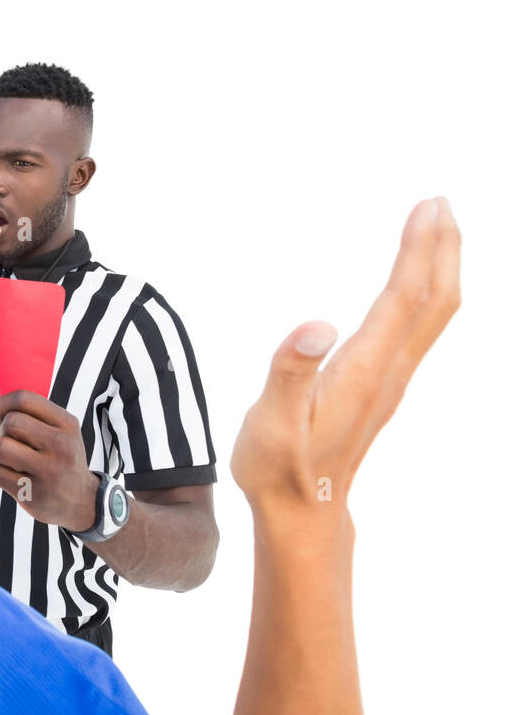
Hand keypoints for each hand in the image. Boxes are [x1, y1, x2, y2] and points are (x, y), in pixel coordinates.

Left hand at [0, 389, 96, 529]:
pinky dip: (1, 474)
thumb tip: (0, 407)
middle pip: (11, 422)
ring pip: (1, 448)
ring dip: (1, 454)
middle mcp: (61, 446)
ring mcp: (48, 471)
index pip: (24, 399)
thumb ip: (38, 415)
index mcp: (67, 425)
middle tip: (11, 442)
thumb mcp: (64, 432)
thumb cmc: (63, 460)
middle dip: (2, 431)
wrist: (82, 502)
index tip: (0, 417)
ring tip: (14, 461)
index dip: (3, 404)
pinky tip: (17, 478)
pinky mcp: (33, 493)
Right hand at [230, 197, 459, 520]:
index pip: (403, 299)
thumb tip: (316, 325)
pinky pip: (418, 329)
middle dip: (443, 248)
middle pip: (433, 301)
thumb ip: (290, 372)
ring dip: (440, 267)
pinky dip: (425, 293)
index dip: (417, 250)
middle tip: (441, 202)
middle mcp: (387, 372)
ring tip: (438, 230)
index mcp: (363, 372)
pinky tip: (413, 286)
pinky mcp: (381, 387)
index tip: (427, 206)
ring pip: (433, 315)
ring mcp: (389, 381)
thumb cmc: (280, 468)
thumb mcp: (272, 423)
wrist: (302, 512)